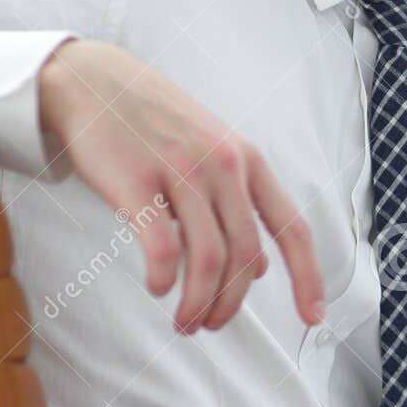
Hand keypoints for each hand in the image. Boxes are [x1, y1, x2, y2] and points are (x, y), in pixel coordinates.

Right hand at [37, 38, 324, 334]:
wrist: (92, 82)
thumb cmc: (155, 126)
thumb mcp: (213, 155)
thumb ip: (240, 206)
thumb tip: (264, 267)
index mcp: (248, 162)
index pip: (293, 228)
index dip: (308, 277)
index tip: (314, 317)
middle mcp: (224, 166)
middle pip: (246, 256)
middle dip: (231, 303)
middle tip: (209, 325)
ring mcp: (182, 171)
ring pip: (209, 260)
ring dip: (199, 303)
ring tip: (185, 322)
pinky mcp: (137, 182)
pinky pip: (163, 248)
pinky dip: (165, 280)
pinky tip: (158, 288)